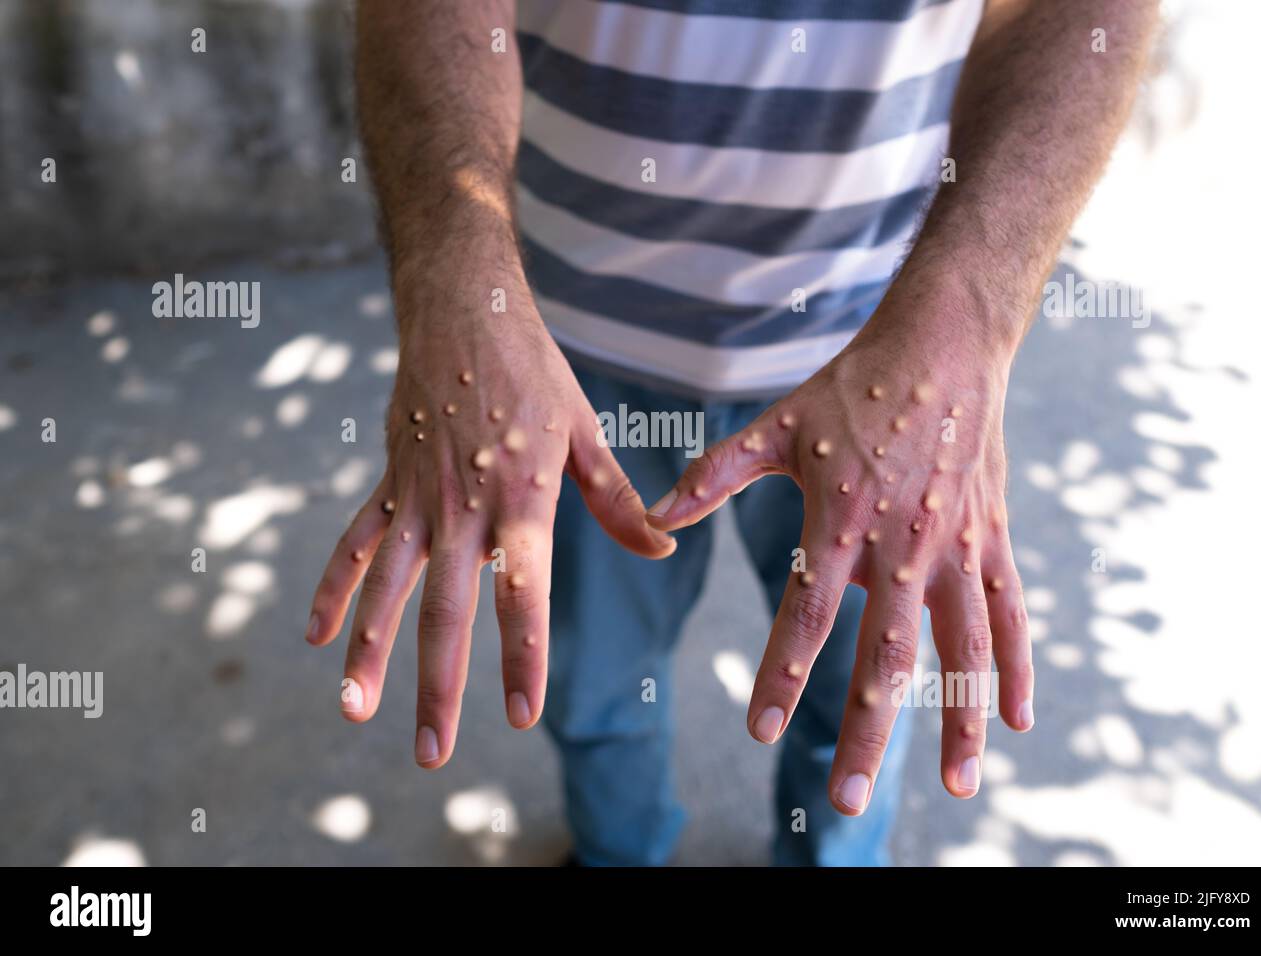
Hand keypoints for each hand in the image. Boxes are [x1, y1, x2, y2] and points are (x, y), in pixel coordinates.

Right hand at [305, 278, 674, 767]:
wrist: (463, 309)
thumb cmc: (534, 370)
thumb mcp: (585, 433)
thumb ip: (617, 500)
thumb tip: (663, 547)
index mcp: (522, 499)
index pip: (522, 595)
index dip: (520, 657)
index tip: (520, 714)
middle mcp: (464, 508)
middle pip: (446, 610)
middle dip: (438, 687)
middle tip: (434, 754)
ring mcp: (419, 497)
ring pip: (387, 588)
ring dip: (370, 653)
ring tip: (355, 712)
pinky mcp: (390, 482)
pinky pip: (356, 543)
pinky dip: (335, 588)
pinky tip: (319, 637)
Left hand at [645, 289, 1033, 814]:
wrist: (941, 345)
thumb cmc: (852, 387)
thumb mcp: (776, 426)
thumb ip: (715, 475)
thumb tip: (656, 516)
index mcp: (841, 521)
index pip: (806, 614)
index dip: (781, 672)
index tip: (759, 727)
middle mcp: (902, 544)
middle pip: (884, 654)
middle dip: (864, 729)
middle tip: (844, 798)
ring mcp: (955, 546)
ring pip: (961, 648)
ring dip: (957, 720)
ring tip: (954, 787)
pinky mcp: (992, 538)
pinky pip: (1010, 614)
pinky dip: (1015, 667)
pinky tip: (1018, 721)